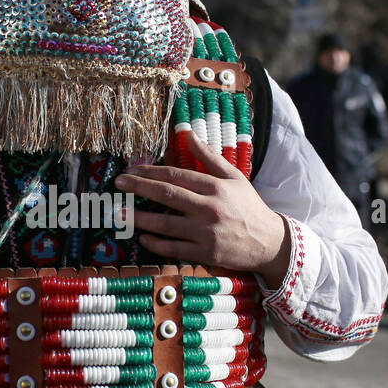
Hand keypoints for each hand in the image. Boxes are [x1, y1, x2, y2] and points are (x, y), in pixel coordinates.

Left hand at [115, 131, 290, 285]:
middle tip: (118, 184)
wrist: (268, 242)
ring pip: (166, 224)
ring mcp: (206, 233)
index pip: (176, 176)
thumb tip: (188, 135)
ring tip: (121, 213)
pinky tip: (143, 237)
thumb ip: (209, 157)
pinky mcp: (205, 253)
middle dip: (139, 188)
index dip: (150, 172)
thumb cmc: (249, 207)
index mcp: (216, 187)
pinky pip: (174, 248)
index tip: (131, 171)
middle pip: (167, 195)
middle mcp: (209, 208)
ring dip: (140, 218)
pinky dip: (156, 243)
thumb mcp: (234, 177)